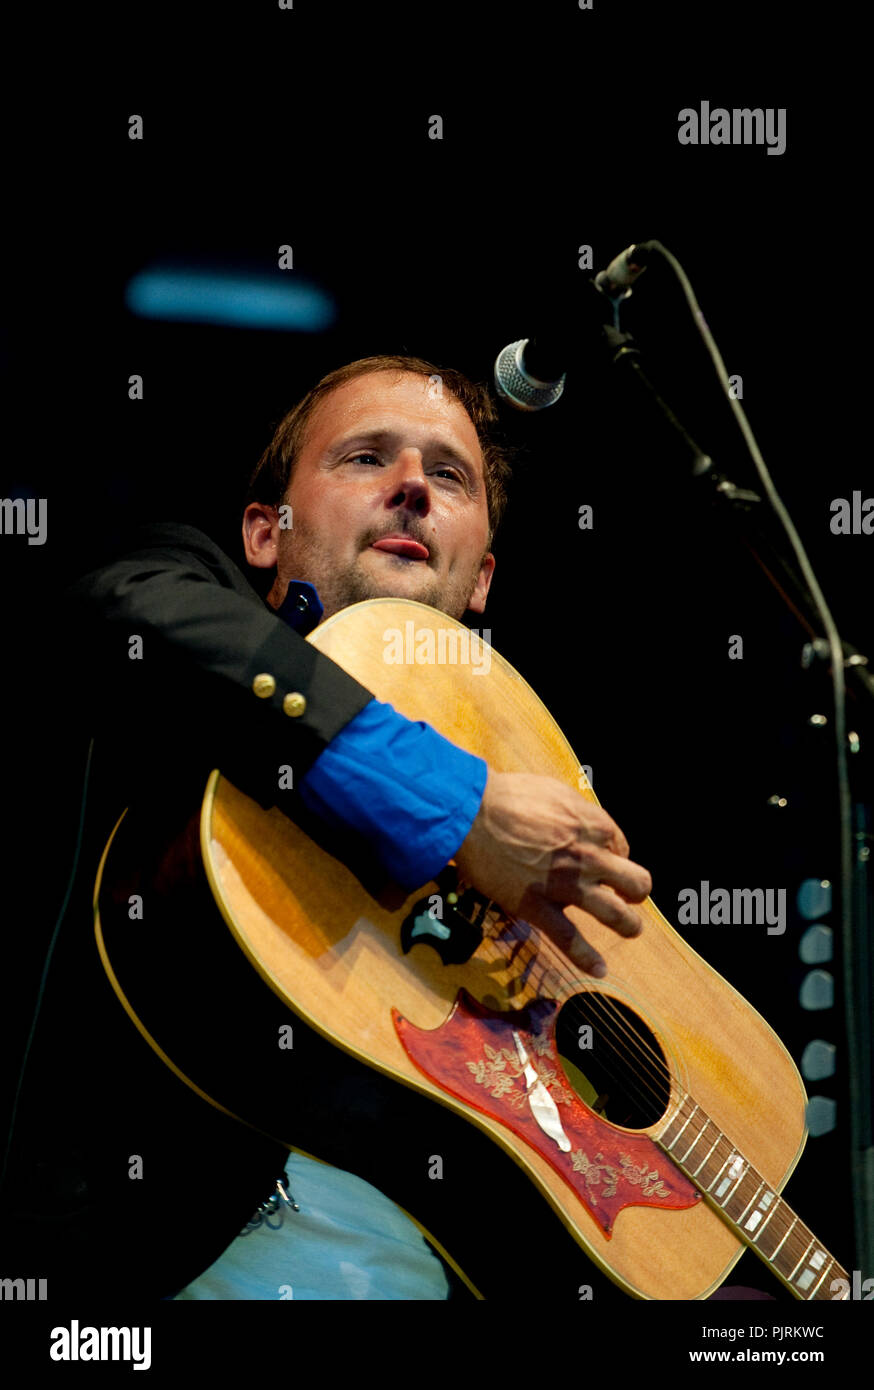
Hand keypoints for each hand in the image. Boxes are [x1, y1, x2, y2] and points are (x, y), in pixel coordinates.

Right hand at [453, 769, 651, 976]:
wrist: (471, 813)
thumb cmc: (508, 797)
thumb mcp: (556, 791)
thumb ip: (578, 812)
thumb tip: (587, 825)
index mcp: (594, 826)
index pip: (623, 848)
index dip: (614, 854)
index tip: (601, 858)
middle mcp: (589, 857)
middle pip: (637, 883)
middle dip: (635, 891)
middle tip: (625, 895)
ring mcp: (566, 885)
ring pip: (616, 915)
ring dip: (628, 925)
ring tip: (629, 930)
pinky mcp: (538, 907)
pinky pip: (570, 939)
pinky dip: (586, 958)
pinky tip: (599, 970)